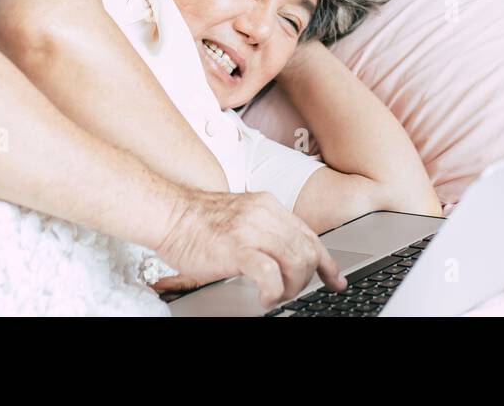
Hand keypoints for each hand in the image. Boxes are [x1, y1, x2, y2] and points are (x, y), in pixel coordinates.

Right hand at [153, 187, 346, 308]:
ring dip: (291, 286)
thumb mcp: (241, 216)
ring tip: (276, 295)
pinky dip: (273, 291)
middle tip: (291, 291)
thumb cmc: (197, 221)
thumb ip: (264, 231)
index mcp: (268, 206)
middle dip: (307, 278)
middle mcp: (265, 214)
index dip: (326, 262)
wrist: (168, 213)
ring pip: (296, 261)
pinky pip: (270, 273)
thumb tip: (284, 257)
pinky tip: (264, 298)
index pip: (309, 235)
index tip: (335, 280)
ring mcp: (252, 230)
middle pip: (308, 250)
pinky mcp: (237, 248)